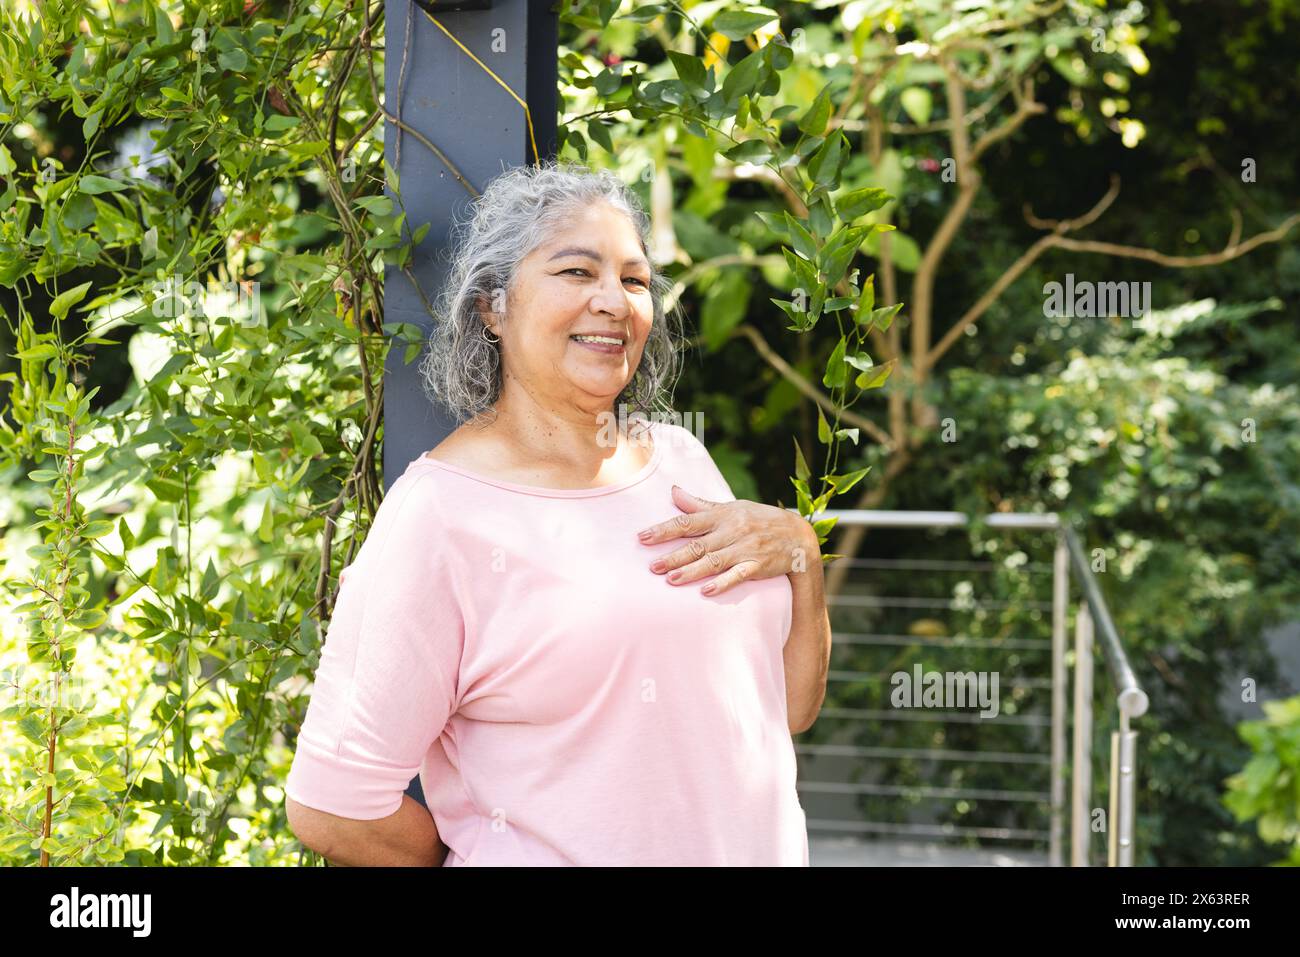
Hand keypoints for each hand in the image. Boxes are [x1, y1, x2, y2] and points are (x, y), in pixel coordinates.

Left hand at [636, 485, 819, 596]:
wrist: (797, 536)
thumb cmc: (758, 520)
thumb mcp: (731, 508)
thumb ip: (700, 505)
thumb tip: (673, 491)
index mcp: (722, 516)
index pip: (688, 522)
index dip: (664, 530)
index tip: (643, 537)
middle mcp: (731, 531)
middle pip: (697, 544)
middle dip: (673, 556)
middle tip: (652, 566)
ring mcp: (745, 549)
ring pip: (714, 561)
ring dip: (692, 571)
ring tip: (670, 579)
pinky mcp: (757, 565)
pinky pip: (738, 574)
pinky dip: (722, 583)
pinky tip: (706, 591)